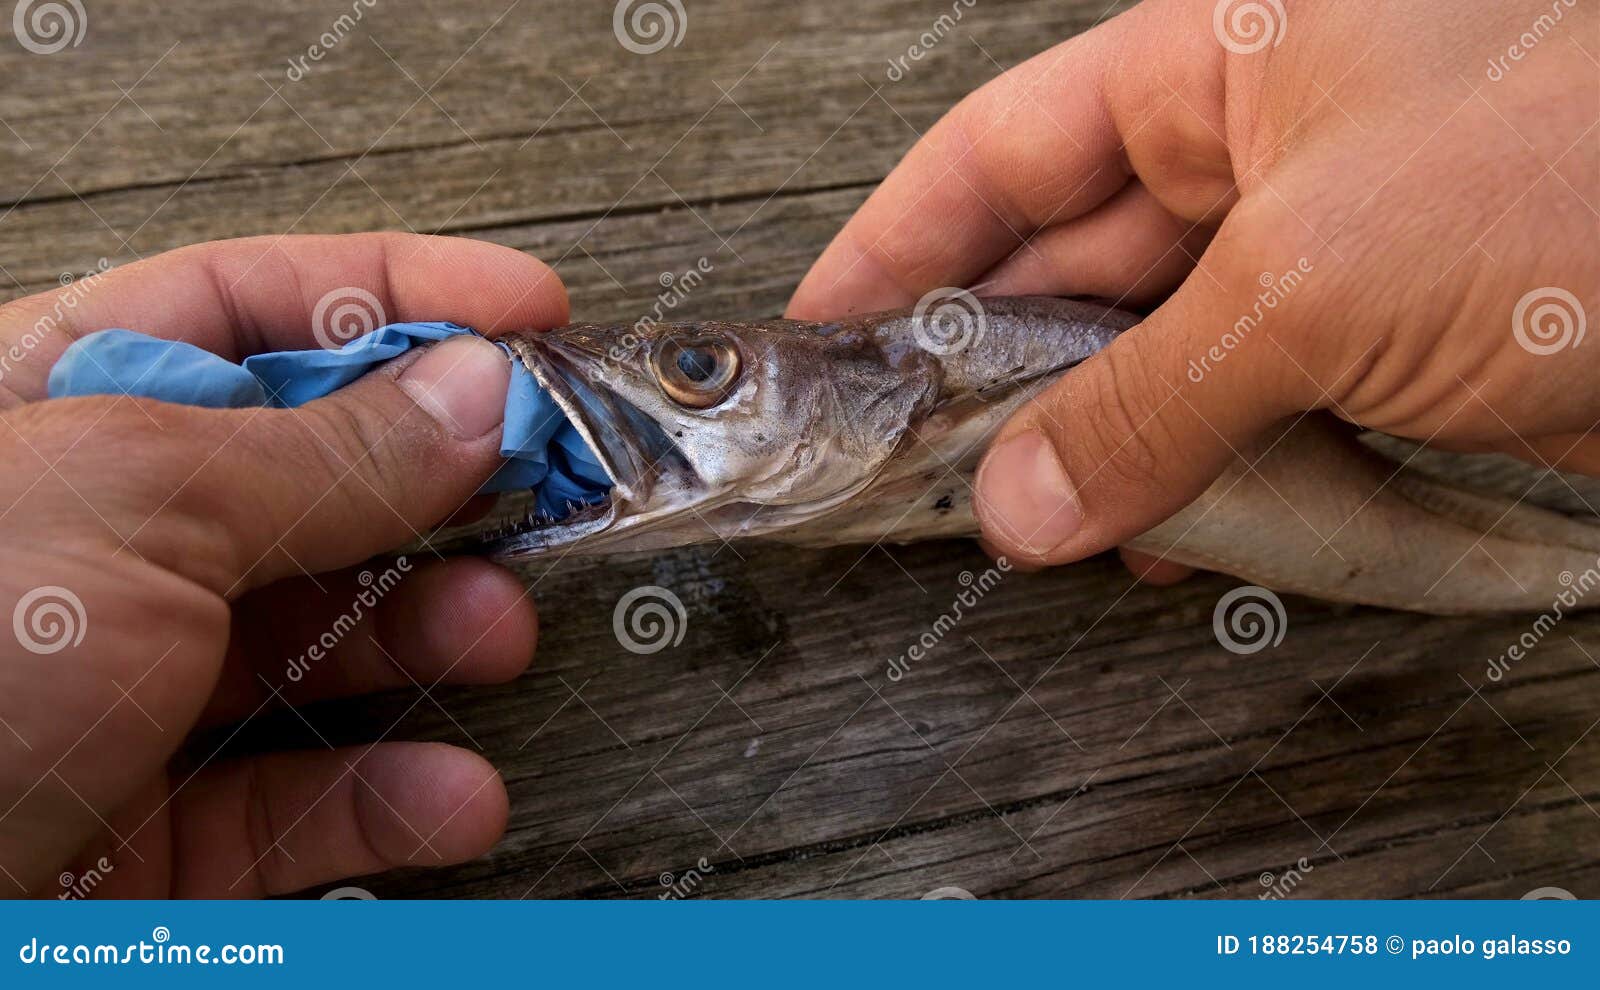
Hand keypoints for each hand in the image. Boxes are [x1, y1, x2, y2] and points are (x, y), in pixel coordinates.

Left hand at [0, 233, 564, 896]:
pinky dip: (388, 800)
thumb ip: (319, 454)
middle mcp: (81, 543)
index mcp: (40, 408)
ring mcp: (113, 690)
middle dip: (442, 479)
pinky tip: (449, 794)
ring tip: (500, 633)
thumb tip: (472, 396)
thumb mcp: (128, 507)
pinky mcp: (136, 833)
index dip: (397, 295)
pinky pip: (288, 801)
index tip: (528, 312)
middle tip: (549, 479)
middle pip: (306, 477)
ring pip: (315, 640)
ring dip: (433, 635)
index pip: (244, 305)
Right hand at [788, 0, 1596, 575]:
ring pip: (1150, 354)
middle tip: (906, 456)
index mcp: (1228, 56)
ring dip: (1085, 442)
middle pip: (1067, 261)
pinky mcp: (1379, 344)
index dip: (902, 238)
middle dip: (986, 363)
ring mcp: (1323, 249)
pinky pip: (1239, 413)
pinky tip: (1149, 534)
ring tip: (1016, 516)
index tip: (826, 323)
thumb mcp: (1319, 277)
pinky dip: (1189, 478)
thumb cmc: (1597, 169)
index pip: (1006, 145)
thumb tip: (1028, 496)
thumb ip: (1151, 398)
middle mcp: (1266, 145)